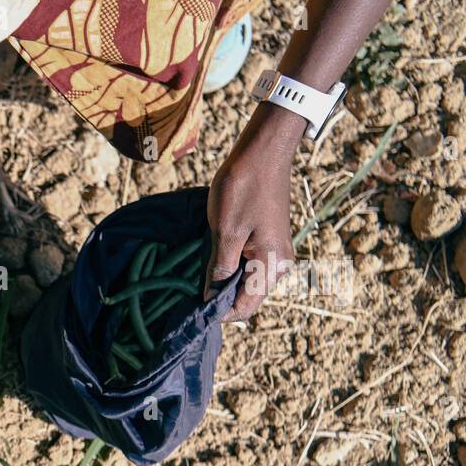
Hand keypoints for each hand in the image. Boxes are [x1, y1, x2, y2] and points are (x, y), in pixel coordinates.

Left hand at [206, 108, 300, 322]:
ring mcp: (274, 252)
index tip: (191, 312)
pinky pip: (247, 265)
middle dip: (218, 299)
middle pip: (246, 296)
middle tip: (187, 297)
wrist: (262, 151)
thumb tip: (210, 300)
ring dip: (222, 283)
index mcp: (272, 265)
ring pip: (245, 280)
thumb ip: (220, 269)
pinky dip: (228, 268)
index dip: (219, 314)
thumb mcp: (226, 232)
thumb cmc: (243, 188)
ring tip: (195, 281)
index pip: (246, 307)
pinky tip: (208, 263)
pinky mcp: (266, 240)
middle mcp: (279, 263)